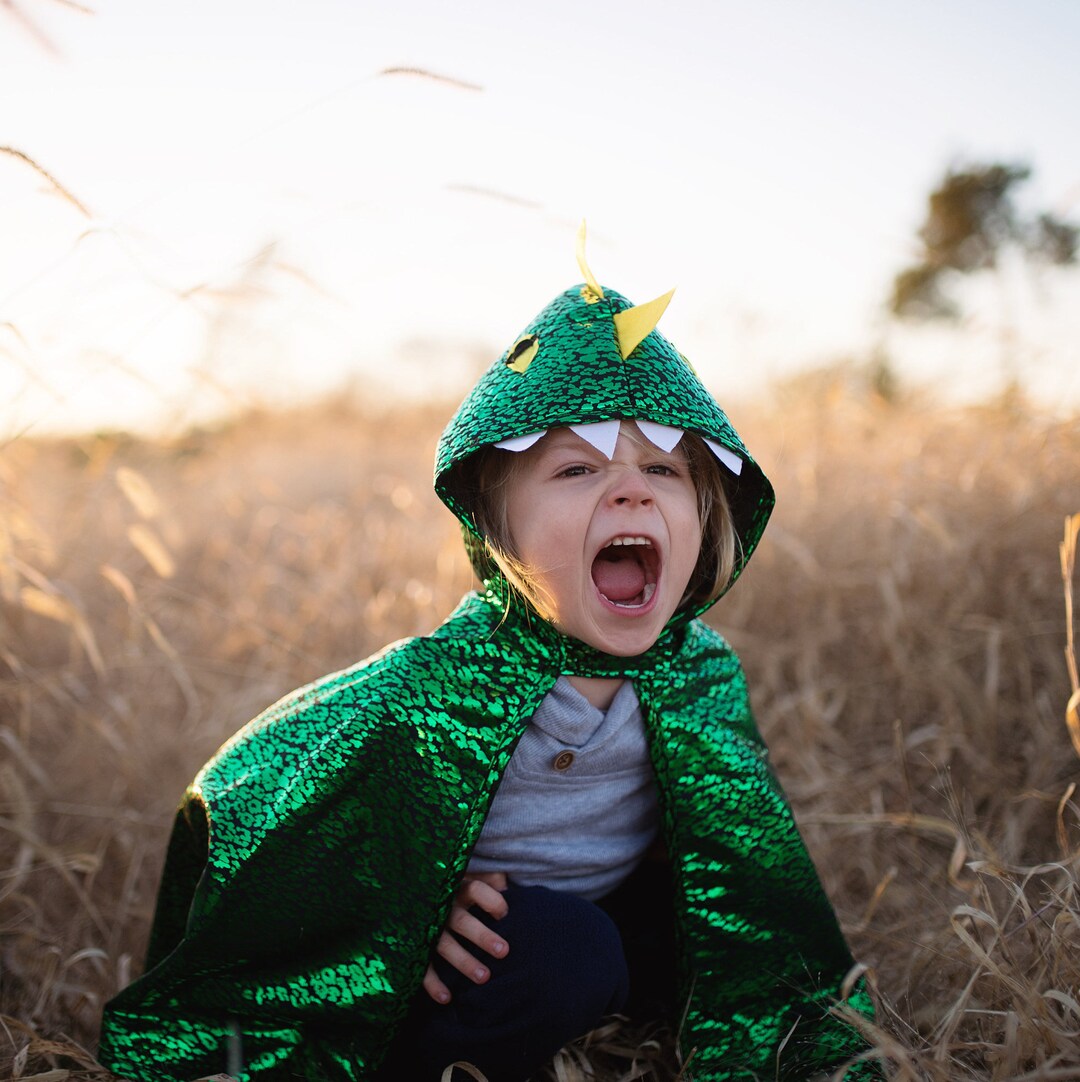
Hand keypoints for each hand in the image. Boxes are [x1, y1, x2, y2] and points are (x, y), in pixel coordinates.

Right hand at [422, 871, 508, 1003]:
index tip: (504, 914)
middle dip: (482, 937)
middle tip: (503, 951)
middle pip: (463, 922)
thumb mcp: (464, 876)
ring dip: (464, 962)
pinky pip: (422, 966)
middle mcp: (441, 907)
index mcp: (455, 887)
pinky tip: (446, 998)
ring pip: (445, 946)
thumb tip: (504, 883)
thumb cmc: (445, 885)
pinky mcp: (414, 945)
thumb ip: (485, 877)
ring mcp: (427, 927)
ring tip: (484, 977)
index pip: (475, 890)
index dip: (491, 901)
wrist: (402, 890)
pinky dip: (432, 983)